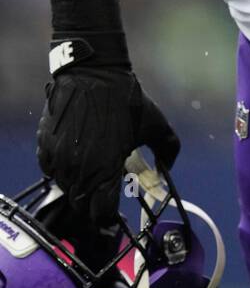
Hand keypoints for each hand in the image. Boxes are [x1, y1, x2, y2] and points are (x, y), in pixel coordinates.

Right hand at [37, 64, 179, 233]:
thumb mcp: (156, 124)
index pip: (101, 214)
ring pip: (65, 187)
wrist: (93, 72)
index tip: (113, 209)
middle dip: (94, 200)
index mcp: (106, 169)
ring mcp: (59, 159)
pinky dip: (61, 168)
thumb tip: (166, 169)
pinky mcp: (44, 146)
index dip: (108, 215)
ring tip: (91, 164)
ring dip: (78, 183)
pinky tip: (75, 152)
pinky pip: (50, 170)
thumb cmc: (126, 99)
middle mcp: (79, 170)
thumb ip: (168, 150)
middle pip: (82, 204)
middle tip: (103, 185)